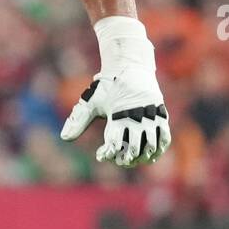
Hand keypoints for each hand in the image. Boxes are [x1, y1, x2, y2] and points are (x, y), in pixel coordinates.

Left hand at [60, 17, 171, 167]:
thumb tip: (64, 138)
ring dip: (143, 156)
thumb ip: (79, 121)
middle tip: (119, 161)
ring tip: (134, 160)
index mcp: (118, 115)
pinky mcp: (161, 113)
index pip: (114, 143)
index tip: (100, 155)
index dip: (108, 154)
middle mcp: (136, 117)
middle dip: (126, 158)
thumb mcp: (92, 102)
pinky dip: (160, 148)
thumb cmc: (108, 87)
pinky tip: (152, 155)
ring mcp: (150, 116)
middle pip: (134, 147)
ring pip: (151, 145)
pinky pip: (164, 135)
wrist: (130, 67)